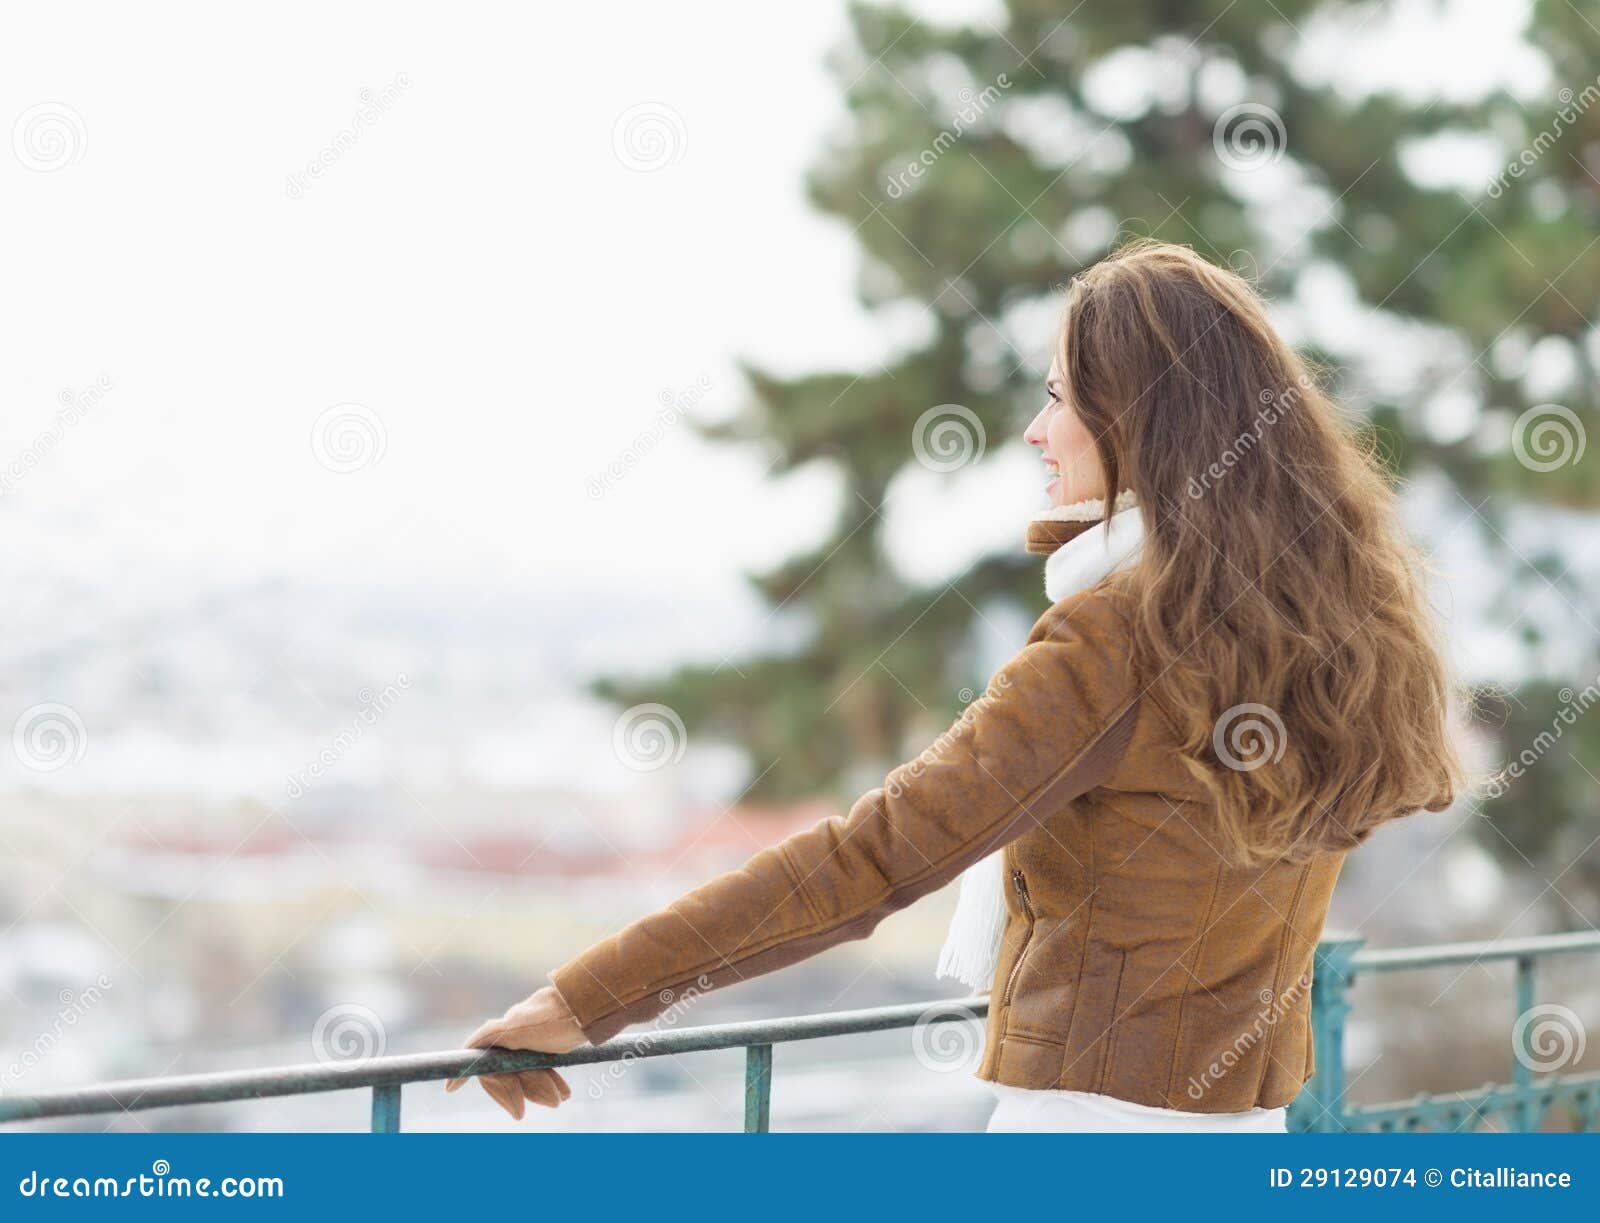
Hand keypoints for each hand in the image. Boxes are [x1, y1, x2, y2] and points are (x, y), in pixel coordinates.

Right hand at [445, 985, 586, 1119]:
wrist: (586, 1004)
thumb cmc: (551, 1018)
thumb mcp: (517, 1029)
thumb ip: (488, 1036)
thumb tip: (467, 1048)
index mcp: (501, 1035)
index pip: (485, 1068)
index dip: (483, 1084)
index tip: (477, 1098)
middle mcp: (512, 1037)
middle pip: (511, 1075)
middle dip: (529, 1092)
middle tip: (553, 1103)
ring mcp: (531, 1040)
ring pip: (529, 1073)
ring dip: (543, 1089)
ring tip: (561, 1099)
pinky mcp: (549, 1042)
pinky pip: (544, 1068)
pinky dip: (552, 1082)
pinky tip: (565, 1093)